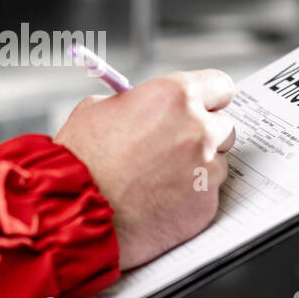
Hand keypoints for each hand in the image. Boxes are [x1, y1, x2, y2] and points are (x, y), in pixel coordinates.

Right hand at [54, 70, 236, 269]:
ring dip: (196, 169)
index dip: (208, 99)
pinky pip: (207, 196)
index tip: (202, 108)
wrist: (74, 211)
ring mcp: (206, 170)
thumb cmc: (79, 161)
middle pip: (224, 125)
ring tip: (158, 180)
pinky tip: (158, 201)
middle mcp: (198, 129)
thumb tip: (148, 108)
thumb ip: (135, 103)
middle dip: (203, 135)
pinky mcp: (206, 205)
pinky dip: (189, 199)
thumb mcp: (97, 109)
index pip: (219, 86)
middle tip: (173, 148)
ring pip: (217, 164)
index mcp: (175, 96)